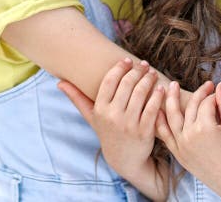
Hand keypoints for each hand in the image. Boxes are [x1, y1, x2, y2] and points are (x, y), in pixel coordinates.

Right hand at [58, 58, 166, 198]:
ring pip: (141, 93)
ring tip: (151, 73)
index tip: (126, 60)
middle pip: (127, 84)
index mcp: (100, 110)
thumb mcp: (91, 117)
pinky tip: (161, 87)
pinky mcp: (145, 131)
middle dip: (136, 71)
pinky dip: (158, 95)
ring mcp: (129, 124)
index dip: (119, 68)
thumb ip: (77, 98)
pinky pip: (153, 108)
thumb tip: (59, 82)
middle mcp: (113, 116)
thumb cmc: (107, 132)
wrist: (124, 159)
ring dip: (148, 79)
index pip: (109, 81)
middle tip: (143, 64)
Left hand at [157, 81, 220, 186]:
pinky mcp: (178, 153)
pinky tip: (159, 111)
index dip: (214, 96)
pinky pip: (165, 135)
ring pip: (173, 117)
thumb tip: (220, 84)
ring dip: (170, 100)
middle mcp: (189, 135)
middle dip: (199, 93)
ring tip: (171, 86)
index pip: (206, 103)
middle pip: (191, 107)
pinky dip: (160, 122)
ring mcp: (181, 145)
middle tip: (206, 85)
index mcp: (205, 127)